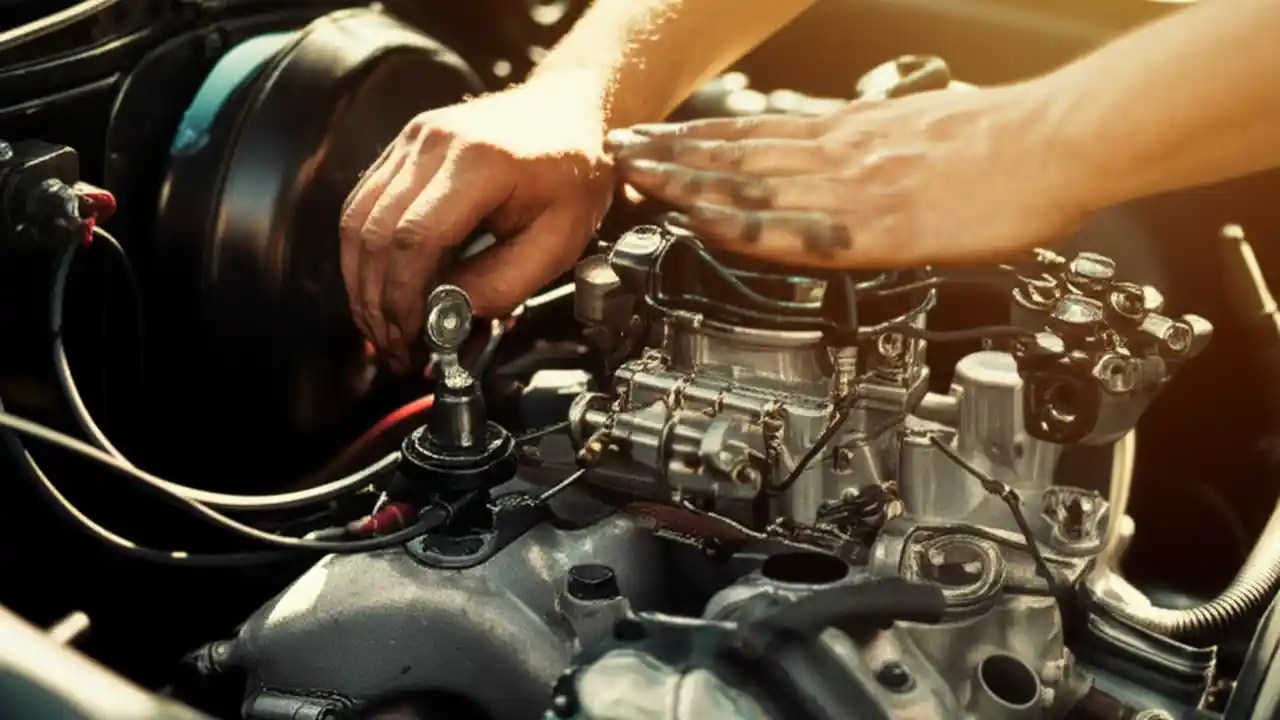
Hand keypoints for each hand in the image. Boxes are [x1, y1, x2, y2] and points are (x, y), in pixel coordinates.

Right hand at [340, 81, 612, 371]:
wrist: (568, 109)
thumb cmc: (572, 171)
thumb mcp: (560, 239)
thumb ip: (506, 282)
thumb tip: (453, 313)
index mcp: (480, 164)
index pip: (416, 238)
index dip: (404, 296)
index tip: (413, 335)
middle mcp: (435, 143)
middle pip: (375, 231)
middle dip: (376, 299)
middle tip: (391, 344)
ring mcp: (414, 139)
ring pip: (357, 217)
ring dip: (361, 280)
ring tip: (381, 324)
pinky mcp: (405, 146)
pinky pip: (365, 201)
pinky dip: (364, 251)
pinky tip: (379, 284)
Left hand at [608, 83, 1091, 268]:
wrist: (1058, 139)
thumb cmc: (1004, 139)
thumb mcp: (918, 131)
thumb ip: (870, 152)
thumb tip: (843, 167)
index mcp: (852, 132)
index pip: (756, 132)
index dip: (696, 137)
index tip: (654, 138)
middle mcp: (842, 153)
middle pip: (739, 154)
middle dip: (673, 156)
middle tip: (619, 154)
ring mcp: (855, 188)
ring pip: (754, 185)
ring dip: (690, 184)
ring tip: (639, 182)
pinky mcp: (880, 226)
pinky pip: (799, 231)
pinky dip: (746, 228)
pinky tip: (708, 227)